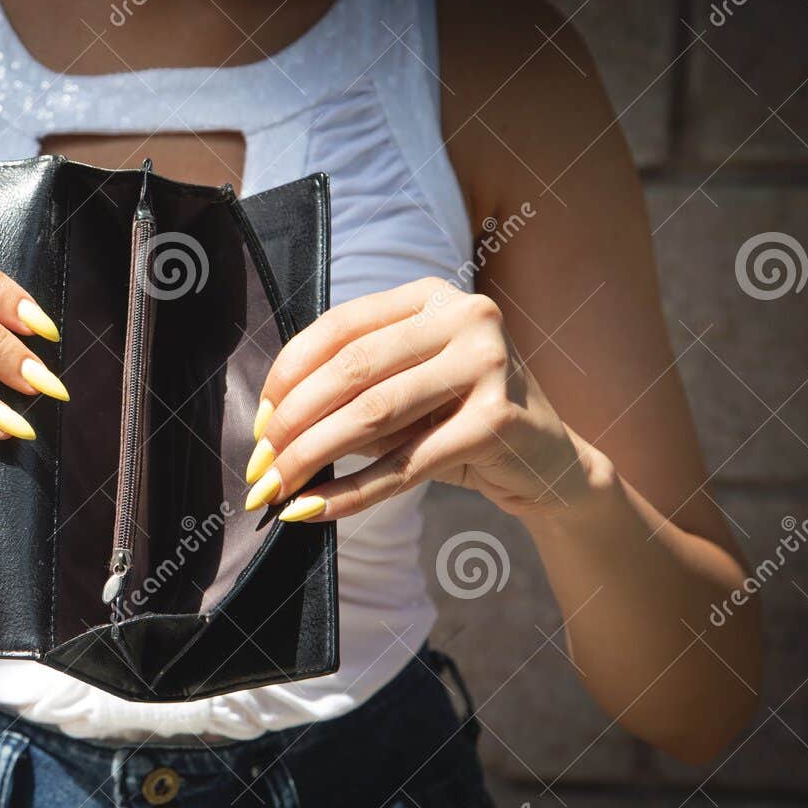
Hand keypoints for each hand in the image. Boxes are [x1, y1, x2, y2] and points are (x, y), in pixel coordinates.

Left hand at [244, 276, 593, 521]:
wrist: (548, 464)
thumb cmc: (458, 423)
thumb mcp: (402, 392)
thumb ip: (348, 394)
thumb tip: (270, 431)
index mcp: (430, 297)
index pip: (338, 329)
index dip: (287, 377)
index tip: (259, 425)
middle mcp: (465, 316)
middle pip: (350, 370)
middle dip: (292, 424)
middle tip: (259, 468)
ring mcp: (488, 364)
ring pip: (372, 413)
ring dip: (312, 458)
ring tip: (275, 491)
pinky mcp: (498, 420)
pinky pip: (405, 465)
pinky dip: (351, 493)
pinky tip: (312, 510)